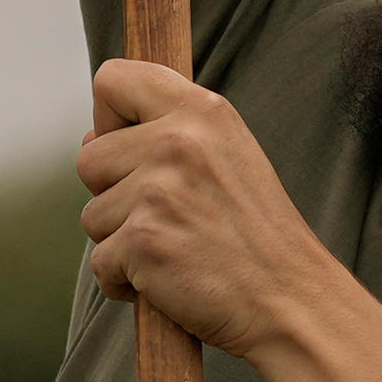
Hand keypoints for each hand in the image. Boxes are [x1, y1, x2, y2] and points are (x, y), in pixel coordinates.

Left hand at [77, 54, 349, 360]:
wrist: (292, 301)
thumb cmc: (256, 235)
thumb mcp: (228, 157)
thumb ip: (166, 134)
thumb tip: (91, 139)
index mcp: (203, 112)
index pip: (113, 80)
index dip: (108, 119)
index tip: (131, 150)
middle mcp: (177, 142)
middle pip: (89, 159)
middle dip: (114, 196)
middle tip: (170, 219)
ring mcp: (158, 192)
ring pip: (92, 216)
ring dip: (122, 243)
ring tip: (177, 250)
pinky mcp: (143, 241)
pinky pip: (100, 264)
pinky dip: (124, 282)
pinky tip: (168, 282)